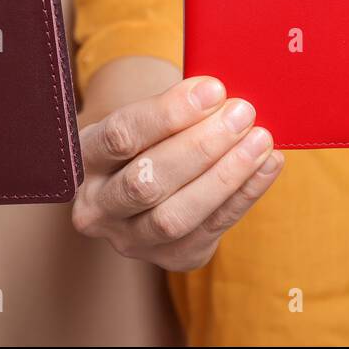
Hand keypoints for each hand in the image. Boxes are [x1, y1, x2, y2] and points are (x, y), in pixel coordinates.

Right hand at [72, 75, 283, 271]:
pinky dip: (244, 194)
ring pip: (176, 216)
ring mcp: (130, 240)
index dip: (169, 113)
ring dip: (225, 175)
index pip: (121, 135)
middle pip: (147, 181)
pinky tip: (267, 164)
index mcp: (82, 159)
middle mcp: (97, 207)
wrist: (143, 182)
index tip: (213, 90)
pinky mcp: (171, 259)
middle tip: (241, 114)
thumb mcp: (145, 118)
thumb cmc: (148, 138)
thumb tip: (222, 95)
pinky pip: (211, 229)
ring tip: (260, 140)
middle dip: (201, 146)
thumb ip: (176, 108)